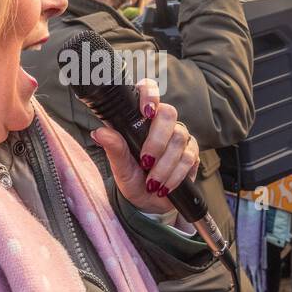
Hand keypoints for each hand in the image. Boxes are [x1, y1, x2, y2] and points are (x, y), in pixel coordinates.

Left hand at [91, 78, 199, 217]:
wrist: (148, 202)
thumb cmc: (131, 179)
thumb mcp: (119, 167)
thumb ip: (114, 148)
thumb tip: (99, 133)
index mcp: (141, 118)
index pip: (148, 89)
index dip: (150, 93)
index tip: (146, 111)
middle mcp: (162, 123)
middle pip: (169, 113)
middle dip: (157, 141)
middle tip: (145, 162)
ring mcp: (179, 136)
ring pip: (179, 138)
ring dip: (164, 165)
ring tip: (152, 182)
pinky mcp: (192, 152)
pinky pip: (189, 157)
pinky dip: (175, 175)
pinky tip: (164, 186)